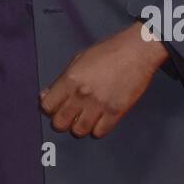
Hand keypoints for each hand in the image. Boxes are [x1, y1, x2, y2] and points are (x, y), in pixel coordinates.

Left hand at [39, 22, 168, 138]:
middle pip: (60, 123)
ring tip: (84, 119)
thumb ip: (63, 79)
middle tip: (68, 116)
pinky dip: (97, 129)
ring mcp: (99, 104)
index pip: (47, 106)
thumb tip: (48, 95)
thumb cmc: (108, 52)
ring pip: (79, 131)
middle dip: (61, 121)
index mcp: (70, 79)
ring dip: (79, 127)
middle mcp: (82, 94)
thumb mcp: (78, 59)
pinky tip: (99, 120)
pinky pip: (100, 132)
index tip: (54, 108)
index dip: (49, 109)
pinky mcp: (115, 112)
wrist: (136, 51)